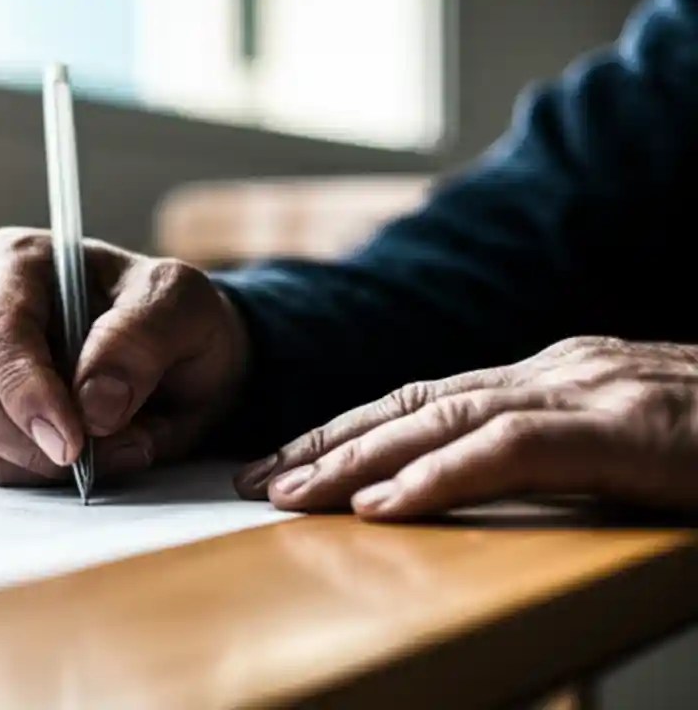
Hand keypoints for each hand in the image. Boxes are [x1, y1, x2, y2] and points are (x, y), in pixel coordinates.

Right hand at [0, 227, 247, 485]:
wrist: (182, 357)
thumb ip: (140, 339)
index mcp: (13, 262)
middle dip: (37, 440)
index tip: (70, 439)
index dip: (26, 389)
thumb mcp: (182, 305)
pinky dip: (55, 475)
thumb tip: (93, 404)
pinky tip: (104, 454)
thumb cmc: (171, 313)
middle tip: (107, 454)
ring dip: (53, 462)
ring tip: (126, 442)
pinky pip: (3, 467)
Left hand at [234, 336, 697, 518]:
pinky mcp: (622, 427)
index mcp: (548, 372)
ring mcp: (586, 390)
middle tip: (253, 480)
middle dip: (325, 443)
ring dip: (356, 459)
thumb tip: (462, 469)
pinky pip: (511, 450)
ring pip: (441, 418)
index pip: (421, 397)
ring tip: (289, 495)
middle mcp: (553, 369)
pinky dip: (440, 476)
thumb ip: (547, 438)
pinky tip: (386, 506)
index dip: (345, 430)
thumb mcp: (620, 432)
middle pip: (412, 402)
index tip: (283, 464)